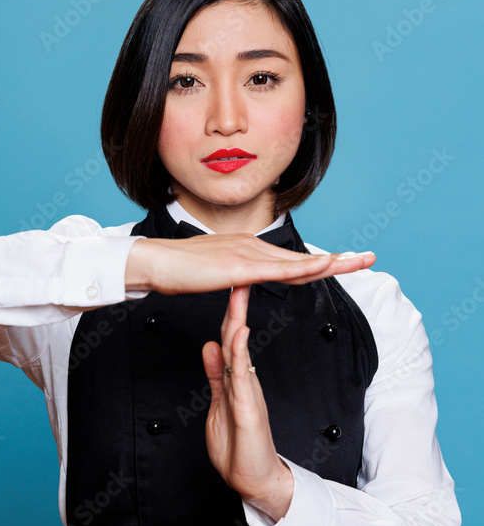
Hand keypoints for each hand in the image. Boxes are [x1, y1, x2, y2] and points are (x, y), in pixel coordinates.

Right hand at [125, 232, 374, 294]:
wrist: (155, 262)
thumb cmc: (178, 269)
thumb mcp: (214, 272)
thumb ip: (233, 273)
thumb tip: (244, 279)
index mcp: (249, 248)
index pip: (292, 259)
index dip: (321, 261)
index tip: (344, 262)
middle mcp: (254, 246)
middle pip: (303, 257)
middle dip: (339, 259)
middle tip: (369, 258)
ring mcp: (248, 254)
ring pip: (297, 261)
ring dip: (330, 262)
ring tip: (357, 262)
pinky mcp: (239, 266)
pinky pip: (277, 269)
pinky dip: (303, 269)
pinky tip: (322, 268)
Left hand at [202, 285, 293, 521]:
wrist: (256, 479)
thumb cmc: (238, 446)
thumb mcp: (219, 403)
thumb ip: (215, 375)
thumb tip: (210, 347)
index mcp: (235, 378)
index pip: (230, 339)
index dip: (227, 312)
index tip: (227, 287)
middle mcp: (244, 380)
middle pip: (237, 337)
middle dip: (235, 306)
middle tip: (237, 275)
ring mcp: (248, 392)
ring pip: (241, 350)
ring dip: (238, 321)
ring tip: (239, 294)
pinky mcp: (249, 407)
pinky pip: (242, 375)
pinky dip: (240, 353)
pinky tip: (239, 334)